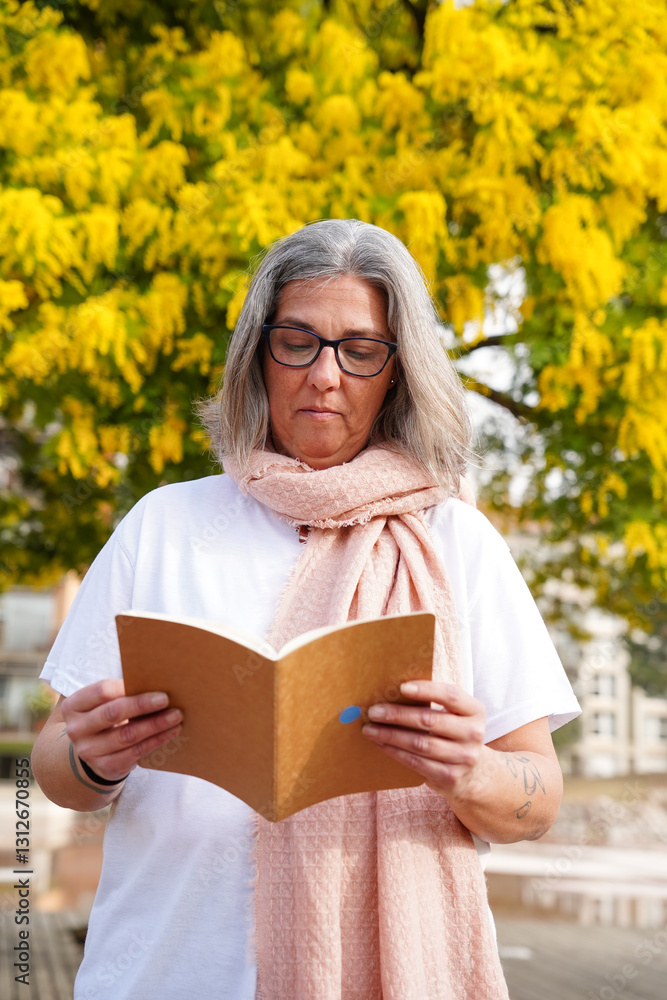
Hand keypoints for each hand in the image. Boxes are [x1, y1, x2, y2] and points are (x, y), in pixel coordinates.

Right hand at [62, 679, 182, 782]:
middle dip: (142, 705)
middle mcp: (77, 729)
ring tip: (176, 716)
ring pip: (127, 735)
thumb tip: (156, 682)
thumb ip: (119, 693)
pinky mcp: (104, 766)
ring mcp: (89, 751)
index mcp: (74, 706)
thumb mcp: (102, 703)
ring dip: (155, 725)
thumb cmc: (104, 716)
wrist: (92, 750)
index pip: (100, 692)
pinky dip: (156, 741)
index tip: (147, 683)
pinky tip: (171, 732)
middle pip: (112, 713)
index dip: (126, 687)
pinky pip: (135, 753)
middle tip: (166, 699)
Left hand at [361, 680, 487, 800]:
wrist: (474, 773)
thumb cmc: (454, 733)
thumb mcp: (455, 715)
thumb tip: (394, 689)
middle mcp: (474, 734)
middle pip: (430, 721)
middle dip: (397, 715)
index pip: (450, 695)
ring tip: (370, 729)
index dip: (426, 690)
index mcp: (475, 711)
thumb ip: (435, 701)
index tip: (402, 687)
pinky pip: (416, 763)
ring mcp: (464, 758)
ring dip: (391, 735)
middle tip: (374, 711)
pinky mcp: (450, 777)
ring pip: (420, 744)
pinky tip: (381, 744)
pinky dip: (395, 752)